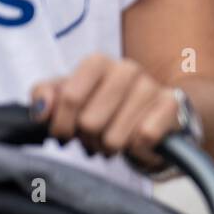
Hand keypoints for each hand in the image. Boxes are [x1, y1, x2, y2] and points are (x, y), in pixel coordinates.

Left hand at [30, 54, 181, 172]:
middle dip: (89, 140)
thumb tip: (41, 109)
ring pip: (115, 137)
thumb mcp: (69, 99)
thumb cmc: (105, 109)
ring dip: (111, 148)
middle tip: (96, 137)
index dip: (62, 124)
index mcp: (97, 63)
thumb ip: (45, 97)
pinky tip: (138, 142)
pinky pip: (143, 140)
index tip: (65, 133)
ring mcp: (151, 86)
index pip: (69, 98)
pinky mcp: (172, 106)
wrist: (155, 116)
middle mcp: (126, 69)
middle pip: (90, 122)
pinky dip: (136, 150)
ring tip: (116, 140)